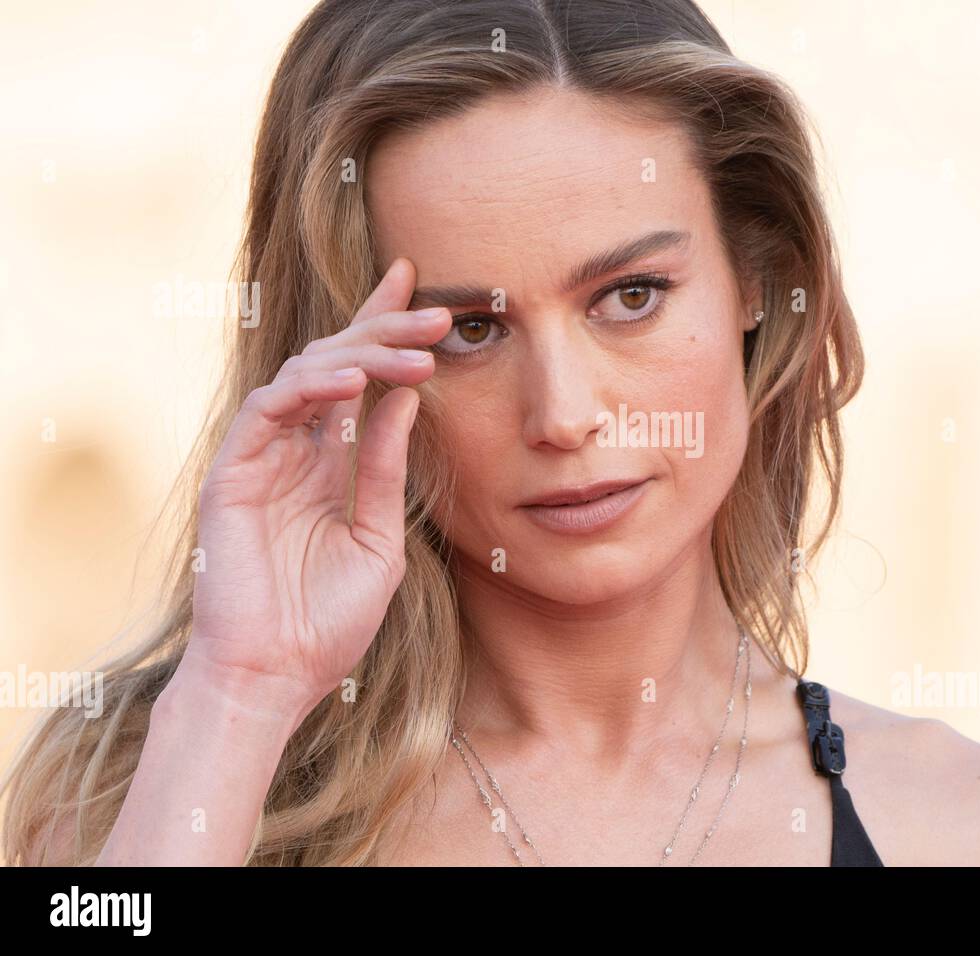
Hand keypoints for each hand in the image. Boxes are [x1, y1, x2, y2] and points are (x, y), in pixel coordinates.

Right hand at [186, 257, 449, 712]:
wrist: (278, 677)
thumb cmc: (328, 621)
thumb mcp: (377, 537)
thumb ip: (385, 469)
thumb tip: (405, 400)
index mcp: (326, 465)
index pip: (356, 382)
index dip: (383, 332)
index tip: (425, 296)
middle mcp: (292, 451)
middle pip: (335, 364)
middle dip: (384, 330)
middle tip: (437, 312)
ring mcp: (259, 459)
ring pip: (305, 376)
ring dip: (361, 355)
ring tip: (415, 353)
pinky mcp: (232, 474)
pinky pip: (268, 410)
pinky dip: (309, 389)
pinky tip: (354, 382)